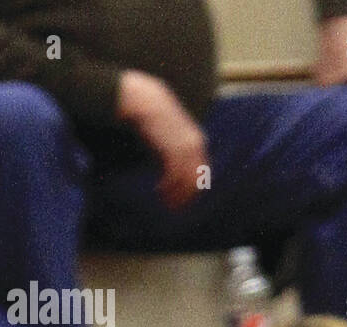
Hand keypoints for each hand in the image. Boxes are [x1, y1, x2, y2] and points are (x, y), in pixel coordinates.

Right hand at [117, 70, 209, 208]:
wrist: (144, 98)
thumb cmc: (153, 116)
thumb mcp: (170, 132)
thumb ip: (176, 148)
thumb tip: (173, 167)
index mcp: (197, 141)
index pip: (201, 171)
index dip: (192, 188)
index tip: (182, 199)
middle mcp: (195, 145)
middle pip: (196, 179)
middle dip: (186, 196)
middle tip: (175, 207)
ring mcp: (185, 147)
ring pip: (185, 180)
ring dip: (175, 194)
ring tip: (165, 202)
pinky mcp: (172, 148)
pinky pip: (173, 175)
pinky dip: (168, 186)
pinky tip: (159, 190)